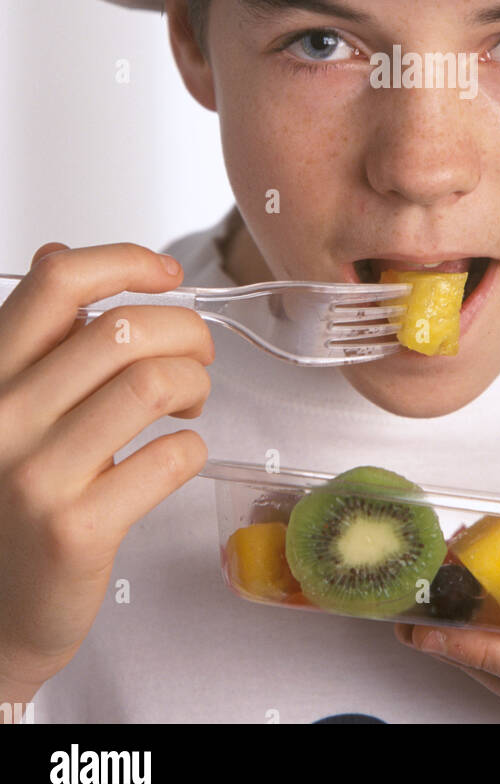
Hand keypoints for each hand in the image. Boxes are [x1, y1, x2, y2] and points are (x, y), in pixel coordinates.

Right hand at [0, 242, 213, 713]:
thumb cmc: (10, 503)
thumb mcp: (7, 408)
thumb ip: (32, 340)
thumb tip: (59, 254)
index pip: (57, 282)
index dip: (126, 261)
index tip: (168, 274)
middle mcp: (2, 417)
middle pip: (122, 329)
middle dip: (185, 330)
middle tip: (196, 356)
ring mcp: (37, 476)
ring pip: (151, 383)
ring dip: (193, 383)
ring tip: (189, 402)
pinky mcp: (76, 530)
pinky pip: (168, 457)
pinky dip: (191, 447)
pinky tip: (177, 455)